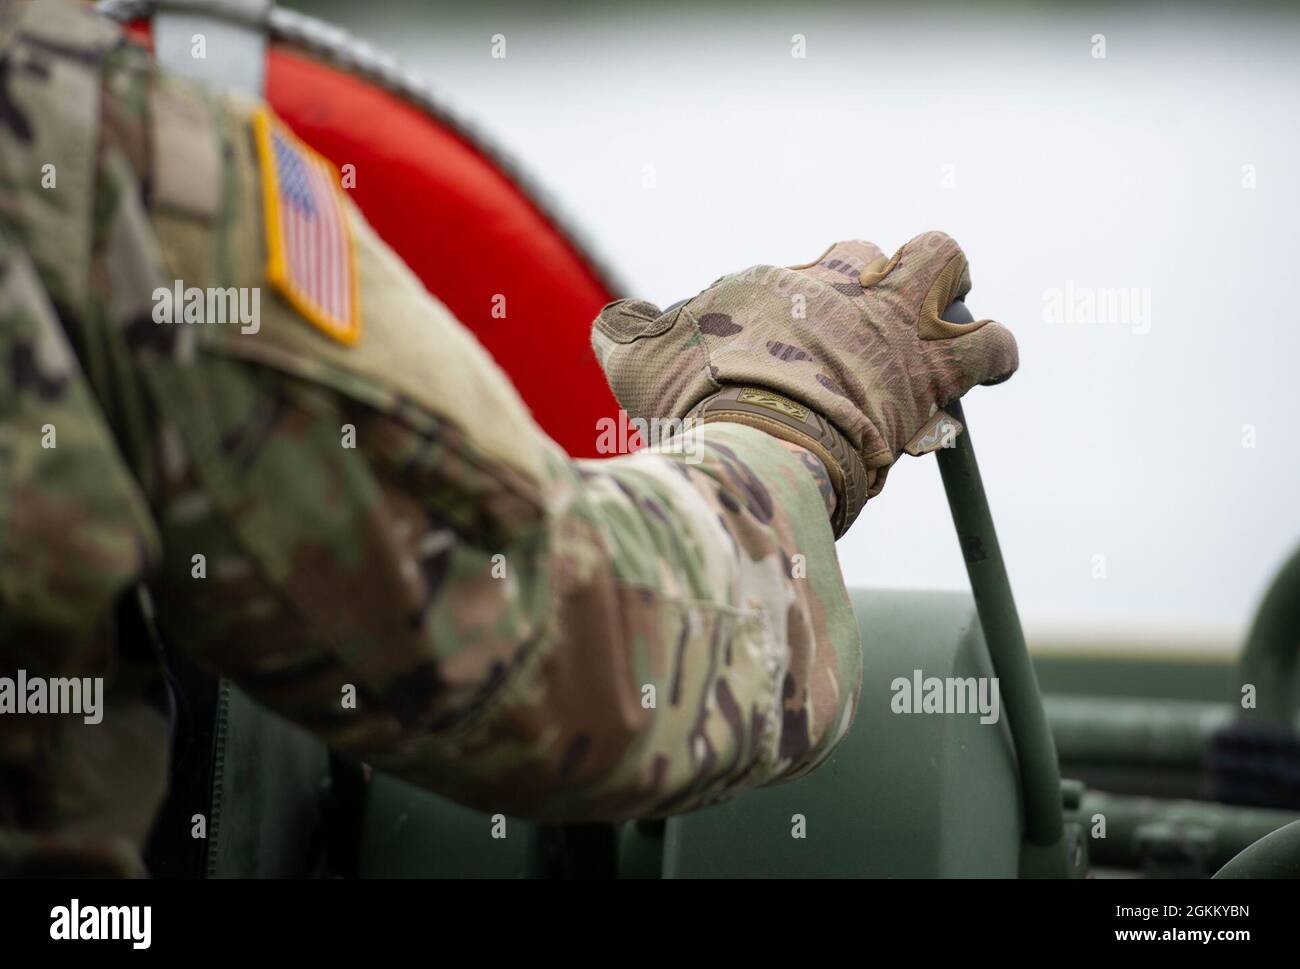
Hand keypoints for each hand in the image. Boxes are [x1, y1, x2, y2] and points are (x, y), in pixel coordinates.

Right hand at [591, 231, 1017, 534]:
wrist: (756, 437)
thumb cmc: (691, 403)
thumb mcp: (634, 361)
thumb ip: (628, 335)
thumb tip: (616, 326)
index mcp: (770, 286)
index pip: (794, 281)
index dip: (801, 313)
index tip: (792, 356)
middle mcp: (834, 285)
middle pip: (869, 249)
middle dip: (869, 278)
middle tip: (870, 324)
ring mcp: (889, 317)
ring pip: (943, 259)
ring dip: (947, 291)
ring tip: (945, 332)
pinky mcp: (932, 364)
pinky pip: (992, 346)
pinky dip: (992, 355)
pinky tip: (986, 371)